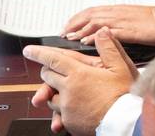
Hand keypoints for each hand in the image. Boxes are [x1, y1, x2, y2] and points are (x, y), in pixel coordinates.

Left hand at [23, 28, 138, 135]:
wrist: (125, 123)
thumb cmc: (124, 95)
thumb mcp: (121, 66)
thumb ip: (109, 47)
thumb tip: (102, 32)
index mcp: (79, 73)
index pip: (52, 59)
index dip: (38, 53)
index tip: (29, 50)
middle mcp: (68, 90)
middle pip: (47, 76)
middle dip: (47, 70)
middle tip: (53, 70)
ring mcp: (67, 107)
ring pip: (50, 96)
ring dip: (53, 91)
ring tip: (67, 90)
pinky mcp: (69, 121)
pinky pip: (58, 113)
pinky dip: (61, 109)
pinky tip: (72, 107)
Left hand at [63, 4, 154, 45]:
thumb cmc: (152, 21)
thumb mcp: (132, 20)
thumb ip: (118, 23)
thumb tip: (105, 30)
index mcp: (117, 10)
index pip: (92, 11)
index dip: (78, 18)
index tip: (69, 25)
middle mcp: (116, 13)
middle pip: (89, 15)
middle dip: (74, 23)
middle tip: (64, 32)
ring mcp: (120, 21)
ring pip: (94, 22)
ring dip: (80, 30)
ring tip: (70, 37)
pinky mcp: (127, 30)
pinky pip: (106, 32)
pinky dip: (94, 36)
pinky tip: (86, 41)